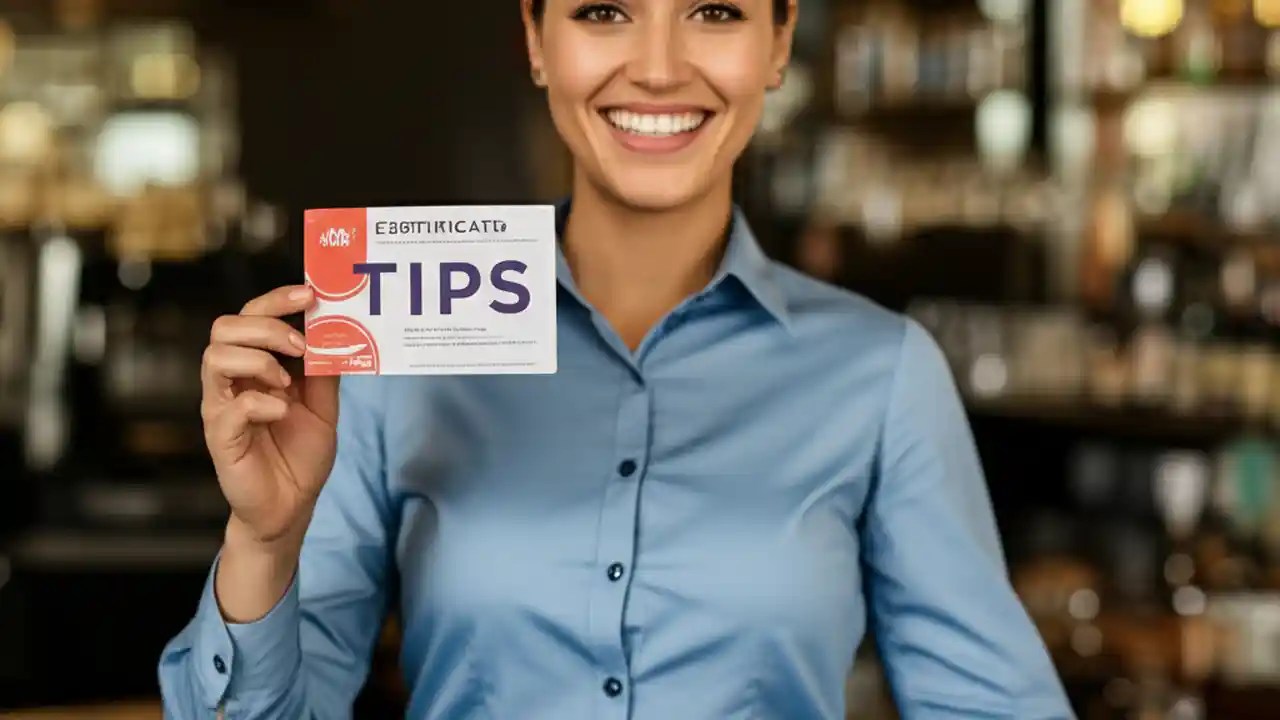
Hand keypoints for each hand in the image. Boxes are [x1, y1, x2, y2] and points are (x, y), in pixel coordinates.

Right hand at [201, 285, 338, 547]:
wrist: (292, 506)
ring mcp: (221, 408)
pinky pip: (230, 407)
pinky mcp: (220, 438)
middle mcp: (231, 382)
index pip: (250, 317)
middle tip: (301, 345)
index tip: (310, 293)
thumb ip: (324, 371)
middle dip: (266, 326)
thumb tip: (336, 330)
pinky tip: (281, 413)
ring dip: (259, 360)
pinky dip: (262, 403)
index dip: (276, 300)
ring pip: (215, 358)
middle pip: (224, 327)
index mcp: (253, 368)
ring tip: (287, 383)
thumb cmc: (300, 454)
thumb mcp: (324, 407)